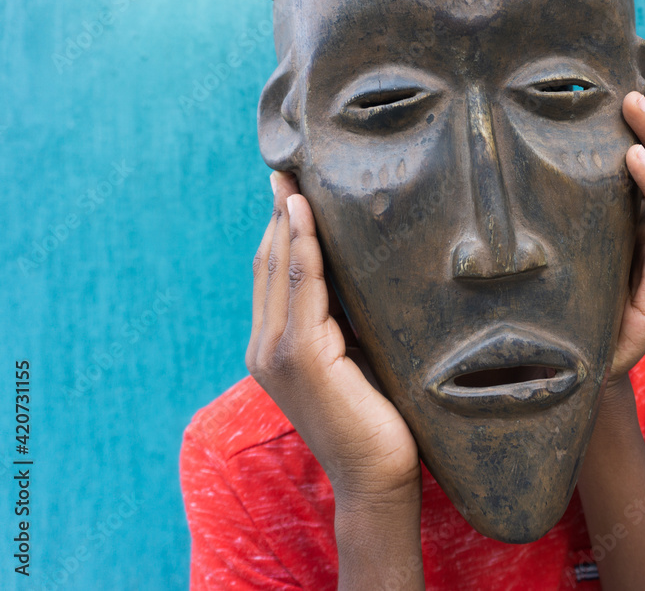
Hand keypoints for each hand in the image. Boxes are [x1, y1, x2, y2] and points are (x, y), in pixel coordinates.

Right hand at [245, 172, 419, 508]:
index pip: (275, 275)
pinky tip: (309, 215)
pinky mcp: (300, 356)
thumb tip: (360, 275)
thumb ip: (342, 321)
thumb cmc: (377, 420)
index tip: (290, 188)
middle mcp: (265, 347)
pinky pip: (301, 288)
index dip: (281, 228)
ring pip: (281, 268)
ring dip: (289, 220)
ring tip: (296, 178)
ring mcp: (277, 353)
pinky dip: (304, 248)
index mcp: (275, 348)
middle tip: (290, 168)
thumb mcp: (356, 358)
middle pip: (270, 263)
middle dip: (280, 214)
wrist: (378, 477)